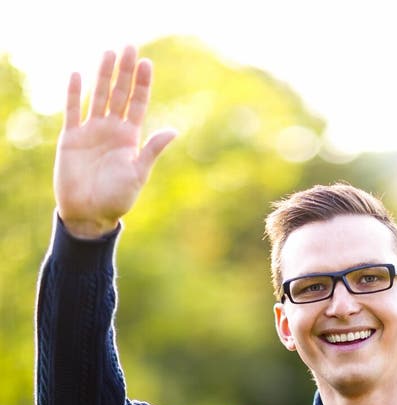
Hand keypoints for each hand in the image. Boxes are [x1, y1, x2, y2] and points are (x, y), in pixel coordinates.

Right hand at [54, 45, 176, 237]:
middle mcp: (111, 130)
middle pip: (118, 94)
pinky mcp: (71, 138)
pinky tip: (78, 75)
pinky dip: (74, 94)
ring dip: (102, 75)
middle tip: (129, 46)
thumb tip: (174, 130)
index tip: (146, 63)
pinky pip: (73, 111)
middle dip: (124, 71)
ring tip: (108, 52)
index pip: (137, 104)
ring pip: (97, 97)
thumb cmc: (117, 199)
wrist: (89, 215)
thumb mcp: (138, 174)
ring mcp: (91, 132)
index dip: (142, 84)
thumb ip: (152, 150)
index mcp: (130, 138)